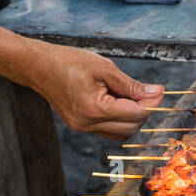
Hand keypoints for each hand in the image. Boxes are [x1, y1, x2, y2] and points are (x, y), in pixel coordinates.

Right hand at [25, 44, 163, 140]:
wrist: (37, 66)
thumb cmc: (66, 62)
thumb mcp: (104, 67)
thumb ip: (131, 84)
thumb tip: (154, 93)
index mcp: (94, 109)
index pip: (136, 115)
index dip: (152, 102)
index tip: (158, 89)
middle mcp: (87, 123)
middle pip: (131, 128)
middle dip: (144, 110)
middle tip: (148, 91)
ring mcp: (82, 127)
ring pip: (121, 133)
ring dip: (133, 117)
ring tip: (130, 94)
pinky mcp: (80, 126)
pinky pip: (109, 130)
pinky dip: (120, 119)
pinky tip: (119, 101)